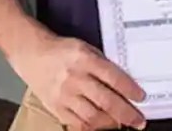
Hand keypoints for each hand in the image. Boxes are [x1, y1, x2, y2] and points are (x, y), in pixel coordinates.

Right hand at [8, 33, 146, 129]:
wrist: (31, 53)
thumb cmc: (61, 50)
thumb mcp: (85, 48)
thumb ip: (102, 65)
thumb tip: (125, 86)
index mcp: (83, 59)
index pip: (113, 77)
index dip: (130, 90)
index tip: (141, 97)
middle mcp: (74, 77)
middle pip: (106, 101)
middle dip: (127, 113)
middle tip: (139, 120)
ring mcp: (63, 94)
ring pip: (93, 116)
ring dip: (111, 123)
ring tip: (120, 123)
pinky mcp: (55, 106)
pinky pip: (78, 123)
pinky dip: (93, 127)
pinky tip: (101, 124)